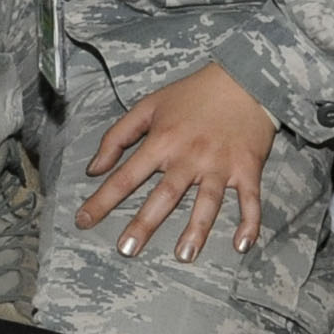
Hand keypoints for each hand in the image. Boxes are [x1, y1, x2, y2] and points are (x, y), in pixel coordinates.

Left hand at [77, 62, 276, 263]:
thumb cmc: (193, 93)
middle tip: (127, 249)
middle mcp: (190, 156)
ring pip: (207, 202)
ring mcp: (220, 165)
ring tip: (184, 256)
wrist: (244, 78)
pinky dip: (249, 222)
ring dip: (197, 230)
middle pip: (165, 195)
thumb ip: (118, 136)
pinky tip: (242, 246)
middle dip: (145, 223)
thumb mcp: (148, 106)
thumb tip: (94, 168)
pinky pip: (250, 200)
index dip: (102, 200)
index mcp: (163, 141)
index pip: (126, 176)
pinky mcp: (248, 169)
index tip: (84, 221)